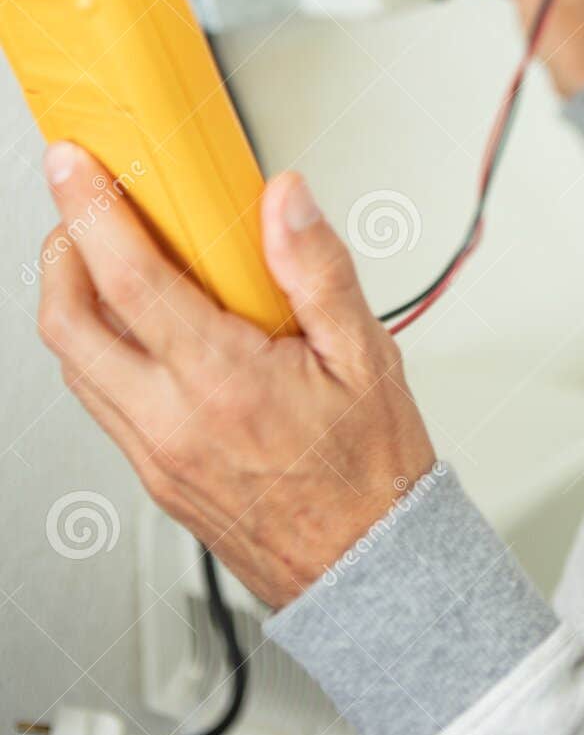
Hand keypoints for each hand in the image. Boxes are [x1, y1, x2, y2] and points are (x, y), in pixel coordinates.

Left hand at [36, 143, 435, 609]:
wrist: (367, 570)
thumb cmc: (372, 472)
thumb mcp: (367, 357)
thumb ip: (317, 270)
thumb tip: (286, 199)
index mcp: (224, 383)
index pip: (130, 279)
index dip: (90, 210)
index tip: (73, 165)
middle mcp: (172, 421)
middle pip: (68, 323)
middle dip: (61, 249)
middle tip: (82, 206)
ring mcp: (154, 453)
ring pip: (74, 365)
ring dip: (74, 300)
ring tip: (111, 257)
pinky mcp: (153, 475)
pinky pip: (101, 400)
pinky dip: (100, 348)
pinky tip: (141, 326)